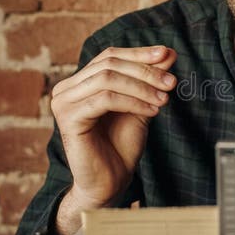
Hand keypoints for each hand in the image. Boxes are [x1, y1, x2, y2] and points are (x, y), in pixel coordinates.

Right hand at [51, 45, 176, 231]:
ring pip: (108, 80)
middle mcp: (66, 89)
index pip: (110, 56)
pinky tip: (152, 112)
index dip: (139, 53)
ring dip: (142, 87)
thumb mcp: (141, 105)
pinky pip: (105, 100)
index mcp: (80, 82)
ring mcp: (64, 103)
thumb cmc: (121, 146)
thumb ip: (149, 80)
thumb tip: (168, 52)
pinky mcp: (69, 119)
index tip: (167, 54)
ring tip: (164, 100)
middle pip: (109, 65)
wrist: (111, 182)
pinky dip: (133, 102)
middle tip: (171, 82)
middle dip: (145, 71)